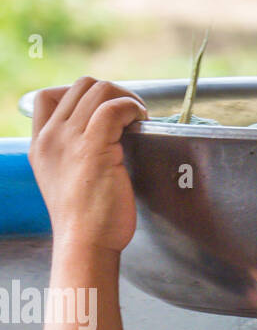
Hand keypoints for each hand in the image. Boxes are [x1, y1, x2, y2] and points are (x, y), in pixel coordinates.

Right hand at [28, 77, 147, 254]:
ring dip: (125, 97)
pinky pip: (113, 108)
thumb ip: (72, 158)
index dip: (79, 95)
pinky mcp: (94, 148)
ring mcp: (70, 140)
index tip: (102, 110)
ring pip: (97, 90)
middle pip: (79, 86)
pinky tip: (142, 120)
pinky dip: (132, 107)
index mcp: (41, 145)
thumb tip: (102, 141)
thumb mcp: (65, 183)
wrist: (84, 244)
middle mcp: (51, 137)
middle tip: (130, 113)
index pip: (48, 96)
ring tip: (139, 116)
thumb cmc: (85, 222)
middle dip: (111, 92)